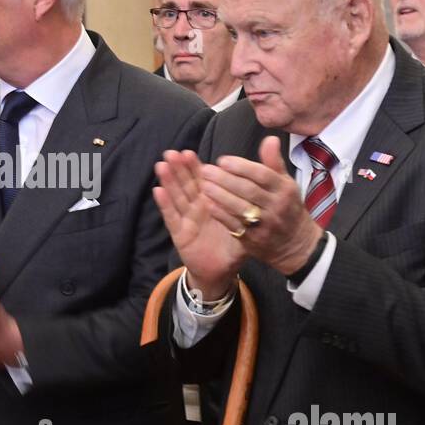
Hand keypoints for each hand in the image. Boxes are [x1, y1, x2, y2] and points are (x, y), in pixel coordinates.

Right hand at [153, 149, 245, 300]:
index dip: (194, 167)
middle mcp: (197, 207)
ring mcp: (187, 219)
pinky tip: (158, 191)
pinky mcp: (180, 233)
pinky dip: (165, 204)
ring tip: (162, 165)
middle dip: (178, 169)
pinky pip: (171, 217)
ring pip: (177, 196)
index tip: (188, 153)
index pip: (202, 180)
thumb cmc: (232, 247)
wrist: (221, 271)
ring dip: (169, 181)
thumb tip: (266, 193)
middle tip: (172, 153)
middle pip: (186, 184)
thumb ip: (250, 208)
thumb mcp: (245, 226)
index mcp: (212, 202)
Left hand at [201, 136, 323, 277]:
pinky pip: (234, 225)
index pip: (262, 175)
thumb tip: (269, 138)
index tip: (222, 160)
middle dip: (225, 179)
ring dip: (218, 195)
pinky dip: (219, 213)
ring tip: (202, 183)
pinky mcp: (253, 240)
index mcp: (284, 190)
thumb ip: (274, 162)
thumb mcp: (286, 184)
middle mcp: (276, 207)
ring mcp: (264, 225)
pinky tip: (207, 202)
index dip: (241, 167)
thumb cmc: (287, 207)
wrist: (295, 244)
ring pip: (239, 208)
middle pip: (248, 191)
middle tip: (206, 170)